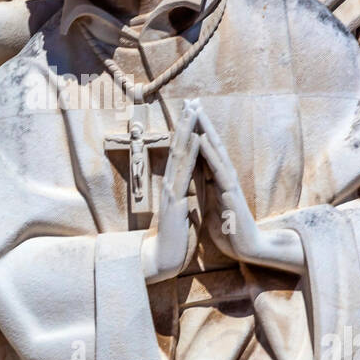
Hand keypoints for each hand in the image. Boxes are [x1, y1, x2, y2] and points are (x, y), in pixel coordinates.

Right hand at [140, 100, 199, 283]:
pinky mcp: (175, 199)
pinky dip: (190, 153)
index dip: (187, 132)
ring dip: (186, 131)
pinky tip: (195, 138)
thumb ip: (189, 192)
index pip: (181, 154)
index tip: (193, 113)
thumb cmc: (175, 236)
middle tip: (192, 101)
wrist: (163, 258)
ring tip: (192, 111)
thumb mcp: (186, 209)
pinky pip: (184, 172)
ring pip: (179, 154)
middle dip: (186, 123)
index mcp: (175, 185)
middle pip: (178, 147)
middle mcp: (170, 183)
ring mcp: (171, 189)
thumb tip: (195, 178)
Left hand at [196, 102, 303, 273]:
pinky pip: (217, 169)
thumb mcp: (213, 208)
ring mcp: (229, 183)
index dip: (197, 133)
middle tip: (192, 101)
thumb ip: (208, 193)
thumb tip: (202, 185)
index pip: (207, 151)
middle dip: (202, 123)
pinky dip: (209, 153)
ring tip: (196, 112)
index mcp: (219, 180)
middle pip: (212, 144)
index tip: (187, 115)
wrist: (247, 249)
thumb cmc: (230, 230)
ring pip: (216, 151)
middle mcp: (225, 176)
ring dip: (206, 130)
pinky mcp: (230, 193)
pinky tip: (201, 139)